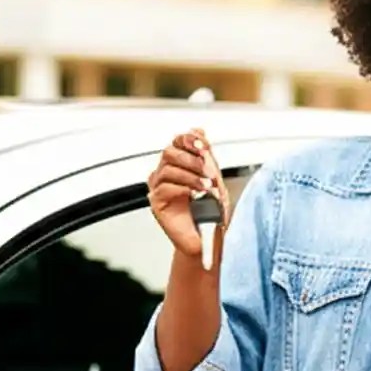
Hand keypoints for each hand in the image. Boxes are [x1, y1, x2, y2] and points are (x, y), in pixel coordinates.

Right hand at [146, 129, 226, 257]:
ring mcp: (159, 188)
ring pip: (167, 169)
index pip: (177, 142)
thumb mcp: (213, 178)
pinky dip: (183, 188)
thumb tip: (198, 130)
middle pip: (169, 152)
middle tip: (208, 170)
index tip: (202, 144)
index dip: (188, 139)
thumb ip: (206, 155)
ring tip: (206, 186)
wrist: (209, 239)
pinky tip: (195, 194)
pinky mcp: (157, 203)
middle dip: (191, 158)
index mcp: (180, 165)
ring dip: (190, 175)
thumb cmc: (211, 212)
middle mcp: (166, 174)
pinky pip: (164, 187)